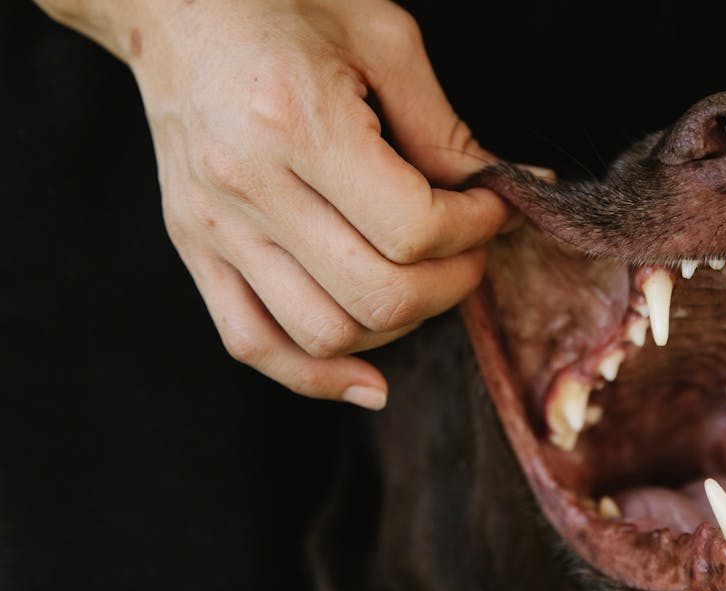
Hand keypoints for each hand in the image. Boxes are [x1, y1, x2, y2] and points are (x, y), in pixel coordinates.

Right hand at [38, 0, 511, 407]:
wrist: (175, 5)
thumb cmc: (281, 5)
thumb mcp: (382, 40)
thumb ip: (444, 127)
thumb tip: (511, 187)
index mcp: (298, 123)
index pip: (413, 229)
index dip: (476, 229)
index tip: (492, 206)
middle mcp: (248, 187)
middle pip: (378, 293)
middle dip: (452, 284)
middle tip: (471, 249)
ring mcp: (214, 228)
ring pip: (325, 332)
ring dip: (398, 324)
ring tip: (423, 282)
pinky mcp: (196, 249)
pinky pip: (254, 344)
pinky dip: (316, 376)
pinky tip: (368, 379)